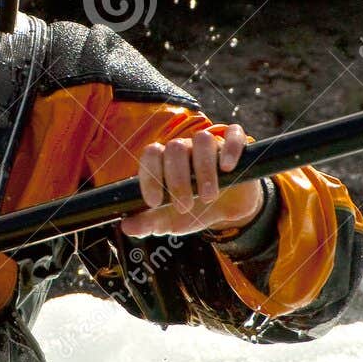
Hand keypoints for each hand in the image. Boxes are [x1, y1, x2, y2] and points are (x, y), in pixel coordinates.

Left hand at [121, 123, 263, 239]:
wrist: (227, 213)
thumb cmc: (194, 212)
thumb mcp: (169, 222)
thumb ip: (148, 223)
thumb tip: (126, 227)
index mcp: (165, 162)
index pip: (151, 155)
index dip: (150, 176)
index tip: (155, 202)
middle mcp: (186, 149)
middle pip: (175, 147)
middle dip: (178, 180)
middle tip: (183, 207)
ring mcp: (211, 146)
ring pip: (203, 140)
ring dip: (204, 169)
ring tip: (208, 197)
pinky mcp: (236, 148)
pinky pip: (234, 134)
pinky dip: (231, 148)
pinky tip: (227, 168)